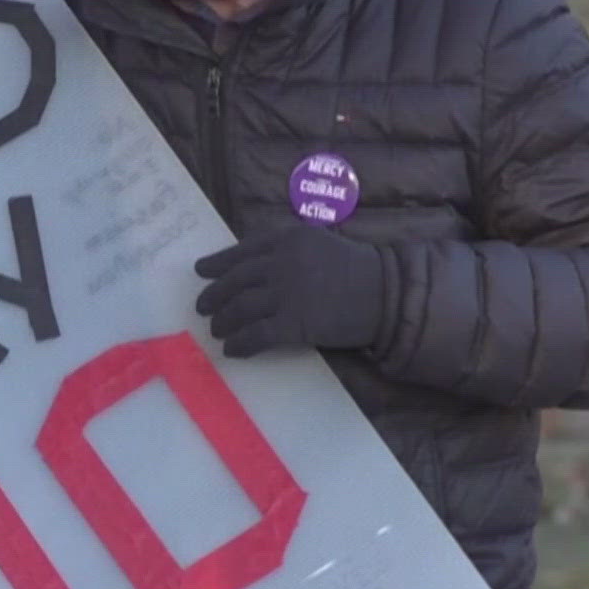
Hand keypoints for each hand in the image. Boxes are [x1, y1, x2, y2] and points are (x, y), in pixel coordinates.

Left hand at [194, 226, 386, 357]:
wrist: (387, 294)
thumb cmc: (359, 269)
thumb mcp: (321, 242)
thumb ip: (289, 248)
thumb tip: (256, 264)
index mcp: (287, 239)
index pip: (243, 251)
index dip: (218, 262)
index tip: (201, 271)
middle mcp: (281, 263)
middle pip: (236, 281)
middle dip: (214, 295)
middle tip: (203, 307)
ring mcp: (286, 294)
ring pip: (240, 309)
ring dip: (223, 321)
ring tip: (216, 329)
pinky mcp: (294, 324)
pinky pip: (255, 336)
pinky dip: (239, 344)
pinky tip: (232, 349)